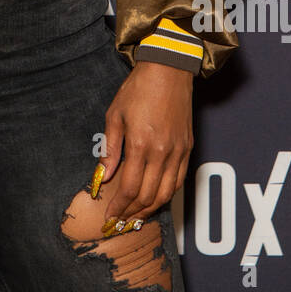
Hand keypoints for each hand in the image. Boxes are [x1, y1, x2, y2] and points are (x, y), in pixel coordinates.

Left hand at [98, 61, 193, 226]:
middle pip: (148, 196)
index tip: (110, 216)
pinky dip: (167, 194)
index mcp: (140, 144)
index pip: (130, 188)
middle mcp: (162, 152)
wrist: (168, 70)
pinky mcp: (188, 148)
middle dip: (133, 213)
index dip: (119, 207)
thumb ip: (110, 149)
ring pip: (166, 193)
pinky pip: (179, 180)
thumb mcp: (115, 115)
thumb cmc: (138, 89)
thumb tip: (103, 177)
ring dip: (151, 209)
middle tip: (121, 221)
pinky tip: (156, 198)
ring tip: (137, 216)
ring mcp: (178, 151)